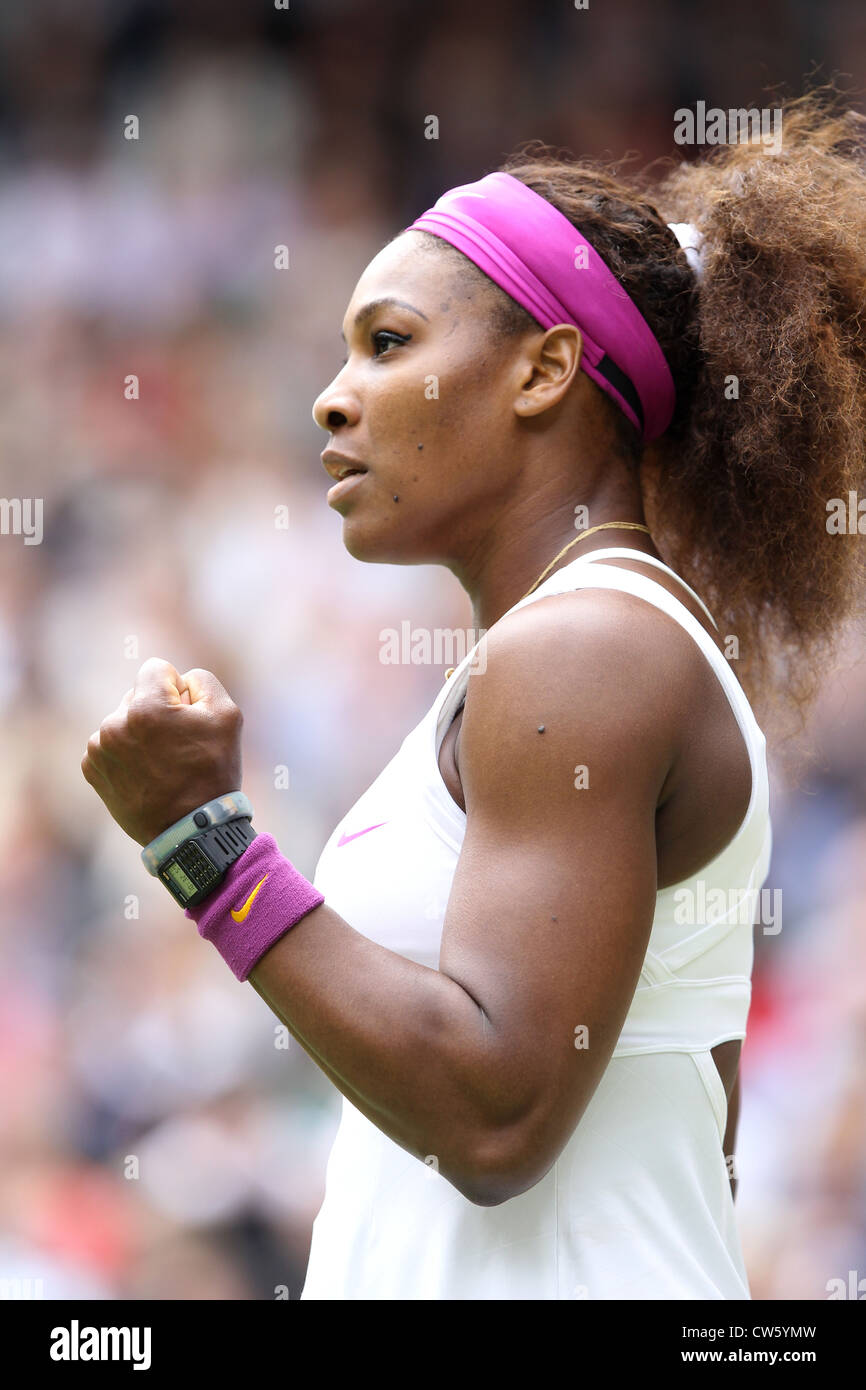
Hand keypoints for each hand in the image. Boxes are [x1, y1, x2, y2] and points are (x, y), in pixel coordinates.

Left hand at [81, 657, 243, 845]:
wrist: (190, 831)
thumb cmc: (212, 772)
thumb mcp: (227, 715)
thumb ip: (202, 680)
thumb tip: (179, 680)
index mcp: (146, 707)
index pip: (155, 669)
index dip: (177, 688)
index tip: (186, 716)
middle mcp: (115, 723)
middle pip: (136, 696)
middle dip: (156, 712)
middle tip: (178, 746)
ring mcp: (100, 749)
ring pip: (122, 721)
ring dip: (140, 734)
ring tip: (162, 764)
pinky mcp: (92, 769)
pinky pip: (110, 746)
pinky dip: (126, 755)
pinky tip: (146, 775)